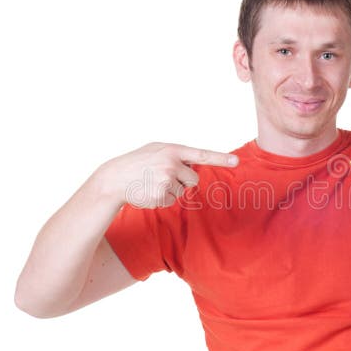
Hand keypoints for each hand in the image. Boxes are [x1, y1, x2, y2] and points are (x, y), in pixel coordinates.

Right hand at [98, 142, 238, 208]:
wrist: (114, 179)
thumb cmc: (137, 163)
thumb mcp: (156, 149)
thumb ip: (177, 154)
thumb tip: (196, 164)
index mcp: (172, 150)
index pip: (201, 155)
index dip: (220, 158)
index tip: (236, 161)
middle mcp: (171, 164)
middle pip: (194, 180)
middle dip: (183, 181)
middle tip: (163, 177)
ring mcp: (166, 181)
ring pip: (183, 191)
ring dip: (171, 190)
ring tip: (152, 183)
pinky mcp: (161, 196)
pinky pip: (172, 201)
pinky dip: (163, 198)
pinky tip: (149, 191)